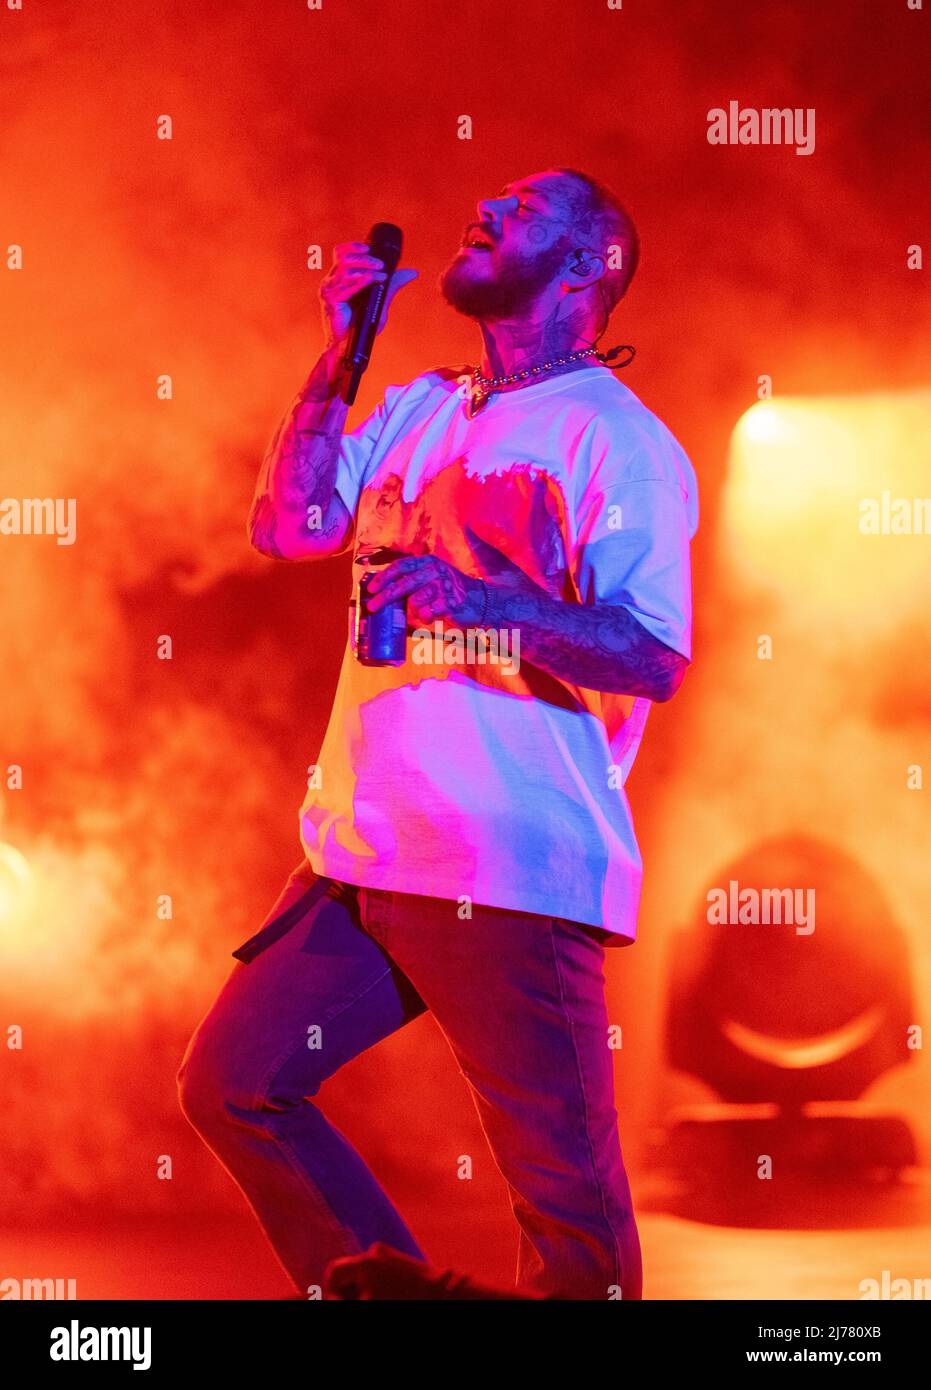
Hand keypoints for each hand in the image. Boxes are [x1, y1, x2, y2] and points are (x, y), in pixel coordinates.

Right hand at [320, 242, 417, 348]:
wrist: (348, 347)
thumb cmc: (362, 326)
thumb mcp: (381, 301)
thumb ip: (392, 285)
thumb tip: (412, 272)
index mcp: (340, 278)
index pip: (341, 252)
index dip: (353, 247)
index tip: (370, 249)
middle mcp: (332, 281)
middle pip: (345, 258)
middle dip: (365, 258)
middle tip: (381, 265)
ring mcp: (329, 290)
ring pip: (346, 269)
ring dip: (366, 268)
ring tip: (381, 276)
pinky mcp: (330, 300)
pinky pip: (346, 285)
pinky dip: (361, 280)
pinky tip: (372, 280)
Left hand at [365, 553, 485, 626]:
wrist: (479, 600)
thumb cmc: (449, 590)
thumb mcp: (432, 577)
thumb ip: (412, 581)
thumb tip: (384, 590)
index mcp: (428, 562)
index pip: (401, 566)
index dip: (384, 577)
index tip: (371, 588)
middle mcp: (436, 571)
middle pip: (403, 584)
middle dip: (385, 596)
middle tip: (373, 606)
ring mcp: (444, 586)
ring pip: (415, 601)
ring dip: (415, 610)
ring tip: (425, 610)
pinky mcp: (450, 602)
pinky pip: (428, 612)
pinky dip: (427, 616)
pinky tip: (434, 615)